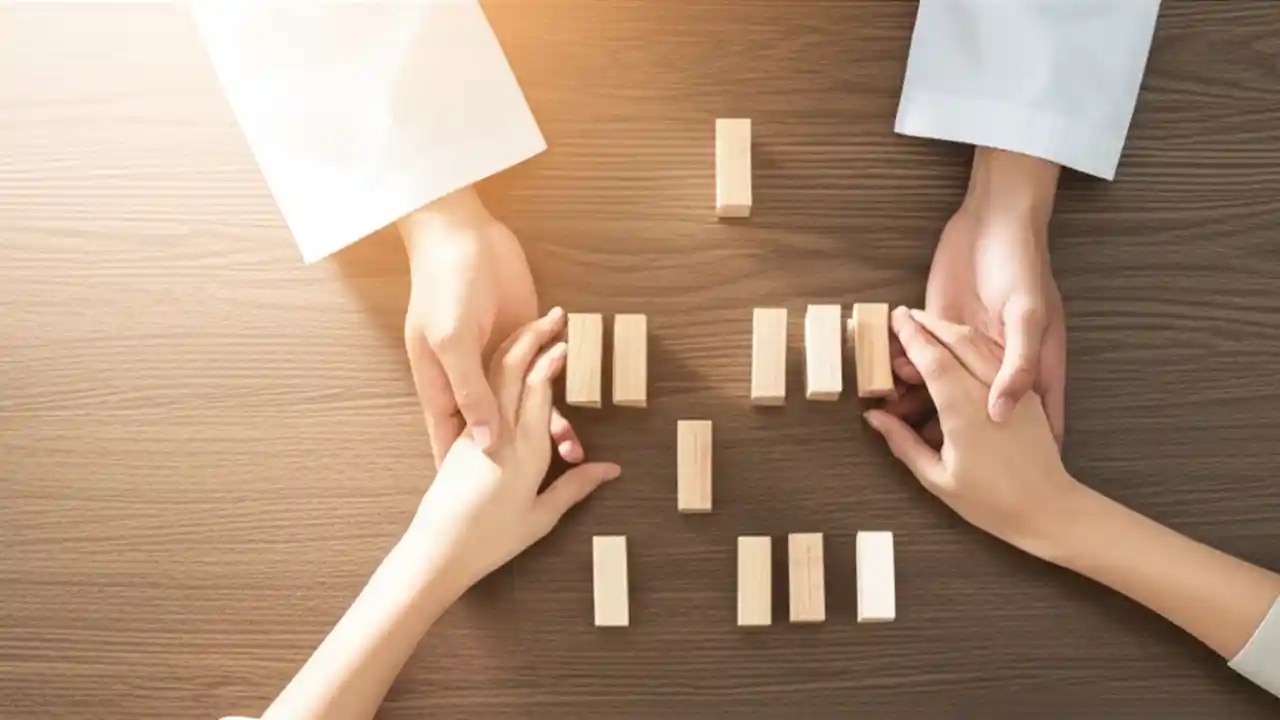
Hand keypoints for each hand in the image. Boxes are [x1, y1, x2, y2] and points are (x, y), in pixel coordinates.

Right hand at [397, 187, 581, 465]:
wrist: (464, 233)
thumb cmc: (445, 285)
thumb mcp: (453, 343)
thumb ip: (471, 391)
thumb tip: (487, 441)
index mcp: (441, 383)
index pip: (450, 438)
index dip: (462, 470)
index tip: (476, 508)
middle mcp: (467, 377)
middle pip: (489, 429)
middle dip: (510, 460)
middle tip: (536, 489)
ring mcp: (494, 358)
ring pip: (520, 405)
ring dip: (543, 427)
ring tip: (574, 455)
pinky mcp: (521, 337)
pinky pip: (541, 373)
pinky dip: (556, 391)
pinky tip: (576, 411)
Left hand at [408, 307, 621, 590]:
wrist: (437, 550)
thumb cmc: (492, 539)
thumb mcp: (541, 517)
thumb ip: (576, 487)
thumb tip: (611, 469)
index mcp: (524, 450)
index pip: (538, 389)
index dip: (552, 359)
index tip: (567, 340)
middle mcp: (499, 432)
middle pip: (514, 372)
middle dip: (534, 340)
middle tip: (555, 317)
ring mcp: (476, 431)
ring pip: (494, 378)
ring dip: (514, 349)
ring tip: (533, 327)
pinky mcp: (460, 437)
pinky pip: (479, 395)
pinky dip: (496, 372)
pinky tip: (504, 362)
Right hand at [866, 307, 1078, 556]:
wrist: (1048, 508)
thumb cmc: (989, 501)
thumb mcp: (937, 477)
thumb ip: (903, 442)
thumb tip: (874, 416)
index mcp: (962, 409)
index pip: (931, 358)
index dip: (911, 336)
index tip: (894, 318)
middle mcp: (987, 390)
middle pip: (955, 341)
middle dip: (928, 324)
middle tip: (904, 315)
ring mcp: (1012, 389)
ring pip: (979, 344)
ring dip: (951, 329)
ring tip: (927, 323)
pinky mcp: (1027, 394)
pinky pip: (998, 357)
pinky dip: (975, 343)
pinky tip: (962, 343)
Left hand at [911, 147, 1066, 443]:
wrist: (992, 220)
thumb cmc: (1022, 268)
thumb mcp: (1028, 318)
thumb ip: (1017, 366)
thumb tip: (1002, 413)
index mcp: (1030, 365)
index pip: (1032, 420)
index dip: (1022, 451)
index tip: (1009, 487)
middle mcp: (998, 364)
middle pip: (979, 412)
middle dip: (957, 435)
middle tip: (935, 459)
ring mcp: (967, 350)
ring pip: (944, 392)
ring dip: (922, 407)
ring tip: (898, 426)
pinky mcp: (939, 330)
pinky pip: (920, 364)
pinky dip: (905, 377)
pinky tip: (886, 391)